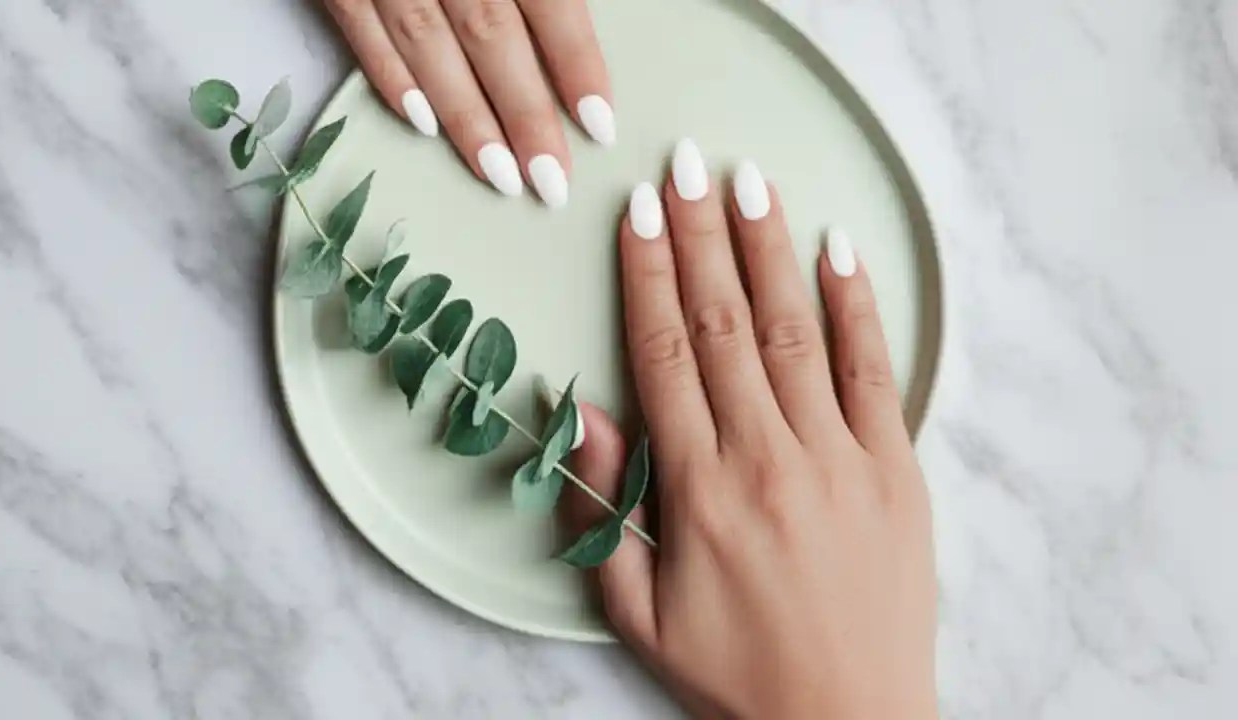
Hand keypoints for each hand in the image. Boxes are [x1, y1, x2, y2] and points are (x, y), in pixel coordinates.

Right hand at [323, 0, 614, 206]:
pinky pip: (361, 29)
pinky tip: (422, 126)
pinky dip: (390, 78)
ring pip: (429, 46)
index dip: (576, 67)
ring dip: (466, 117)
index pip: (549, 5)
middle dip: (525, 116)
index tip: (600, 128)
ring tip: (501, 176)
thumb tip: (568, 35)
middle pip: (493, 38)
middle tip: (552, 183)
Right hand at [563, 140, 938, 718]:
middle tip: (685, 167)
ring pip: (792, 332)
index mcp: (697, 490)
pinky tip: (834, 252)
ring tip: (748, 184)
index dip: (648, 277)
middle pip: (723, 324)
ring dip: (768, 250)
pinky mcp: (895, 470)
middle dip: (700, 237)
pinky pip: (872, 371)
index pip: (664, 356)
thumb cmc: (736, 669)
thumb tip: (587, 417)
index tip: (639, 216)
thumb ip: (605, 512)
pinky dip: (854, 306)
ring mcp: (838, 459)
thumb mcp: (637, 610)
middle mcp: (766, 458)